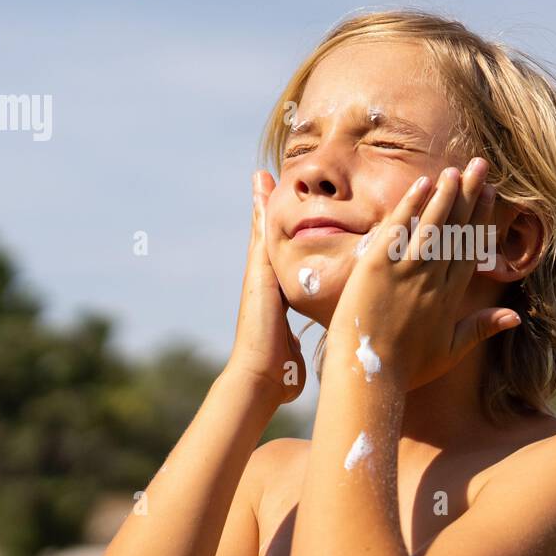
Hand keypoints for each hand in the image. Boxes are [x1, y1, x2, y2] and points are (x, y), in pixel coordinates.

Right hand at [227, 170, 305, 402]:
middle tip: (265, 180)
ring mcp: (258, 277)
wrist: (260, 379)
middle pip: (267, 240)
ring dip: (261, 203)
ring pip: (262, 232)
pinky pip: (260, 234)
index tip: (283, 218)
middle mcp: (264, 284)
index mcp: (276, 300)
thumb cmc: (279, 375)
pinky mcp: (258, 274)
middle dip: (265, 212)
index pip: (281, 263)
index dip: (281, 240)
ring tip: (262, 175)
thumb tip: (298, 357)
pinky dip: (260, 210)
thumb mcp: (290, 352)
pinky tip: (262, 187)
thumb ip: (293, 347)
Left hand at [327, 157, 520, 391]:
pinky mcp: (377, 268)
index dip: (480, 217)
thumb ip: (481, 329)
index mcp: (451, 297)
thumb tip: (515, 317)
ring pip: (431, 225)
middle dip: (468, 195)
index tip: (489, 192)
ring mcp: (405, 272)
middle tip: (479, 165)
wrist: (370, 376)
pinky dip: (410, 207)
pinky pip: (398, 231)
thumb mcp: (451, 352)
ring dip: (443, 195)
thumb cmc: (407, 369)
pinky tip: (420, 185)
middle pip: (455, 229)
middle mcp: (433, 279)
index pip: (469, 248)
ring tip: (454, 170)